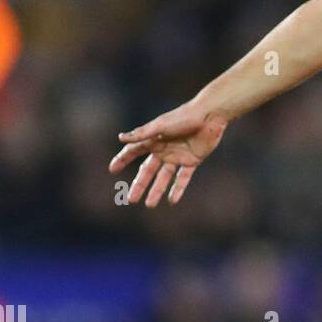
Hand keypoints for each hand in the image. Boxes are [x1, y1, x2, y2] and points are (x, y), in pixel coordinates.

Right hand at [109, 100, 228, 206]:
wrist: (210, 116)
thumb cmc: (184, 117)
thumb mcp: (161, 126)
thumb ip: (142, 134)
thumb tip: (120, 138)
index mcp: (153, 140)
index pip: (133, 151)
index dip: (122, 159)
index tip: (112, 170)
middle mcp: (163, 149)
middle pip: (148, 170)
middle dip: (140, 185)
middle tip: (131, 200)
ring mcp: (177, 156)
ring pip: (164, 177)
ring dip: (157, 191)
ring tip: (149, 205)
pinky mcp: (192, 160)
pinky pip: (183, 178)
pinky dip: (178, 189)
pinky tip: (172, 201)